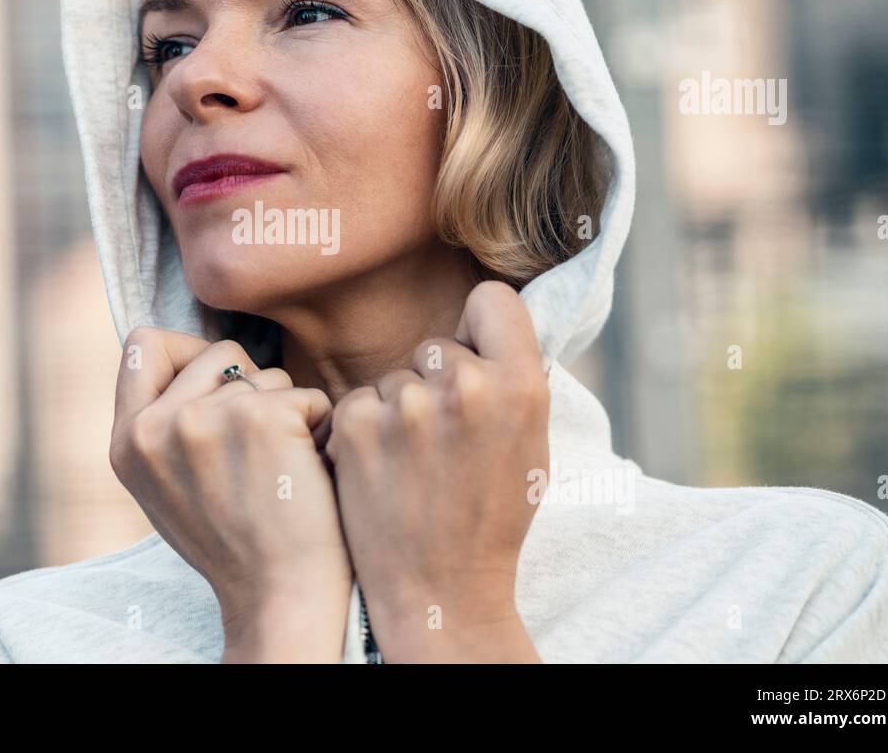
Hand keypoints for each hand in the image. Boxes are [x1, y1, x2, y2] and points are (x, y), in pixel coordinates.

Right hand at [110, 327, 351, 661]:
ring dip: (287, 412)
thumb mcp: (170, 484)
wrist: (279, 598)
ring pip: (266, 374)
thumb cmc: (237, 542)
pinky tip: (308, 475)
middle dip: (250, 385)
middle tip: (259, 449)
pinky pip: (305, 396)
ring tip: (280, 472)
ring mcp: (206, 420)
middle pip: (217, 350)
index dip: (185, 351)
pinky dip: (320, 429)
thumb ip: (165, 425)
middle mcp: (155, 427)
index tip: (217, 383)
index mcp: (126, 442)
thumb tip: (187, 357)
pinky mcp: (261, 419)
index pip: (143, 344)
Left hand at [322, 280, 548, 661]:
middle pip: (438, 344)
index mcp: (521, 385)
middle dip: (438, 380)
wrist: (440, 589)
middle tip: (444, 438)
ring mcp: (406, 405)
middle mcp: (466, 386)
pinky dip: (365, 429)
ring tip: (414, 463)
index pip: (492, 299)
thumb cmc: (490, 518)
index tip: (475, 352)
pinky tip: (383, 470)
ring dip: (399, 408)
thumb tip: (490, 326)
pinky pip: (360, 400)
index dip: (481, 325)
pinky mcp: (356, 424)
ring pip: (397, 376)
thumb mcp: (531, 445)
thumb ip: (514, 381)